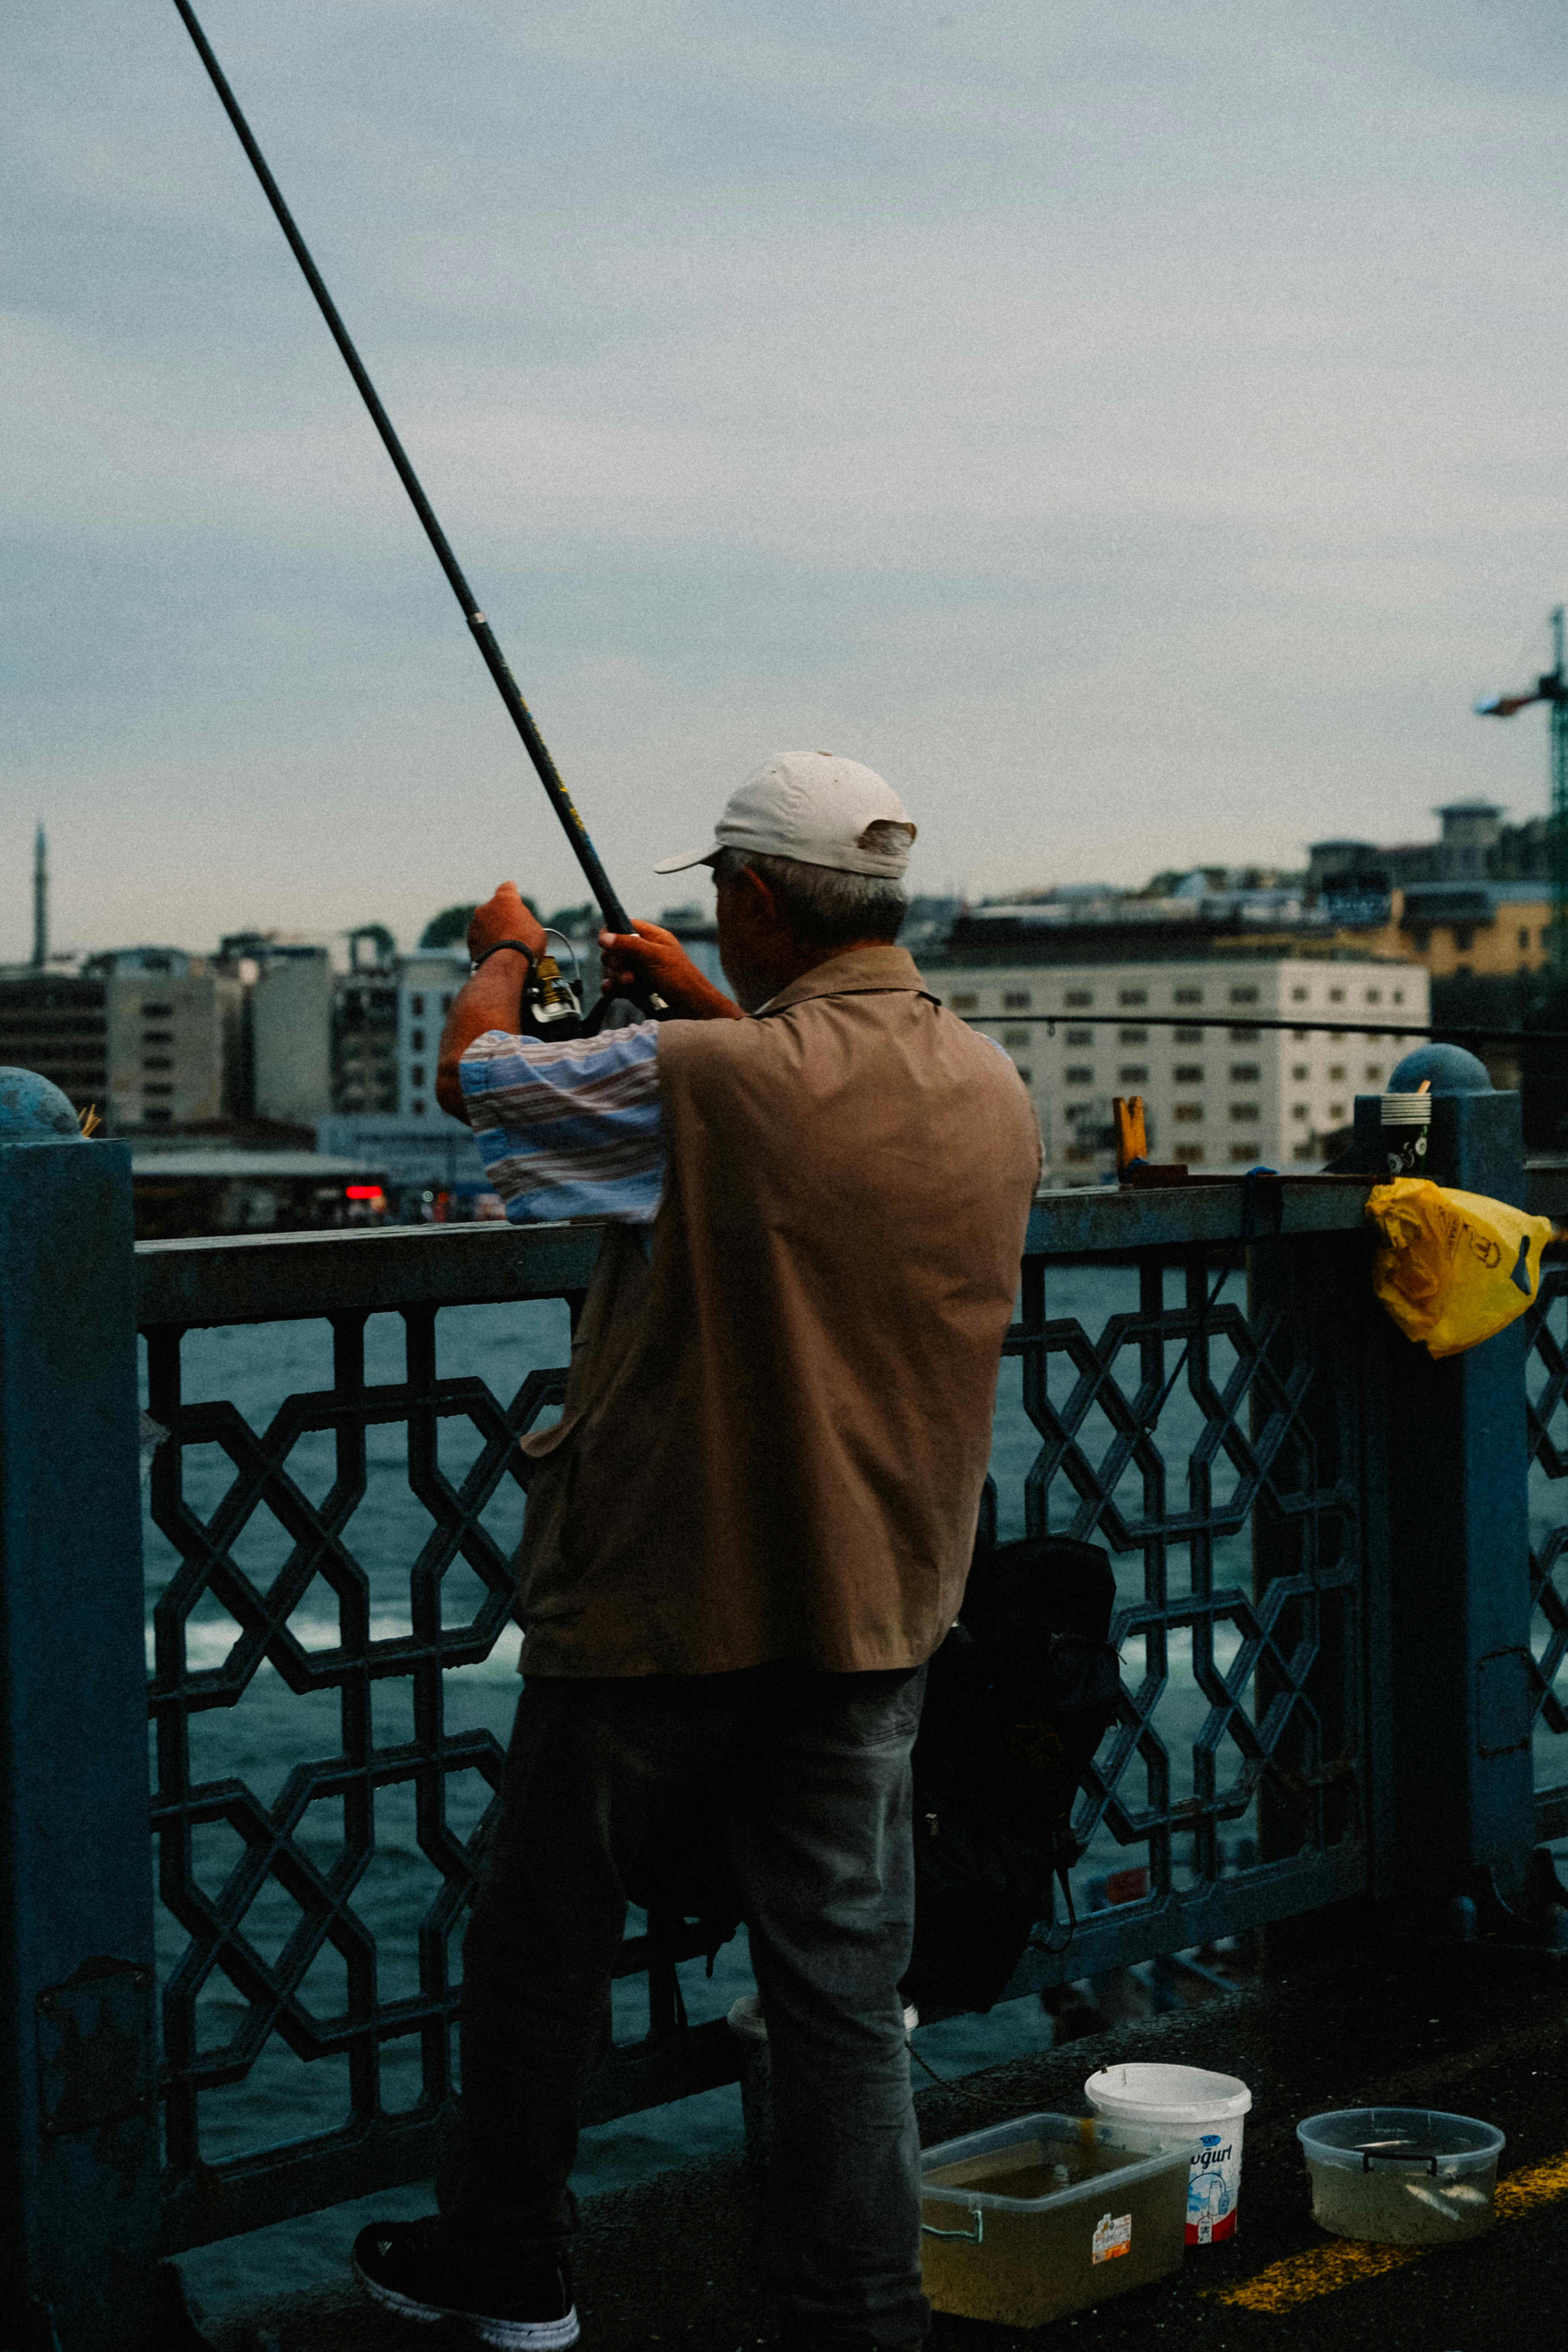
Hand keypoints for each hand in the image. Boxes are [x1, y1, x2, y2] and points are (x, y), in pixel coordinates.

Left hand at [468, 882, 546, 965]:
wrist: (507, 964)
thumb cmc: (526, 944)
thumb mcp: (536, 929)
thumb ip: (525, 922)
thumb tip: (522, 928)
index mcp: (505, 899)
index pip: (507, 888)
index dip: (511, 892)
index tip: (513, 894)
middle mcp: (486, 907)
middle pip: (495, 909)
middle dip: (501, 917)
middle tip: (513, 930)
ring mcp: (475, 924)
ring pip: (485, 925)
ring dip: (492, 931)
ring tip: (504, 946)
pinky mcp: (470, 941)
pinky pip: (480, 940)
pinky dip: (486, 944)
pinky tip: (496, 954)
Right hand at [597, 920, 741, 1019]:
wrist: (692, 1009)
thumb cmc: (680, 979)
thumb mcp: (654, 956)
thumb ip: (629, 944)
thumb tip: (604, 937)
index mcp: (652, 937)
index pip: (623, 926)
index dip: (612, 934)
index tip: (607, 945)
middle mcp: (644, 952)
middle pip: (615, 949)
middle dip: (617, 962)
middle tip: (628, 973)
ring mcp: (640, 970)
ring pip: (615, 968)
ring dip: (618, 977)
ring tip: (631, 984)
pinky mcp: (636, 987)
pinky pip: (616, 984)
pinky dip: (614, 988)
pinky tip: (615, 991)